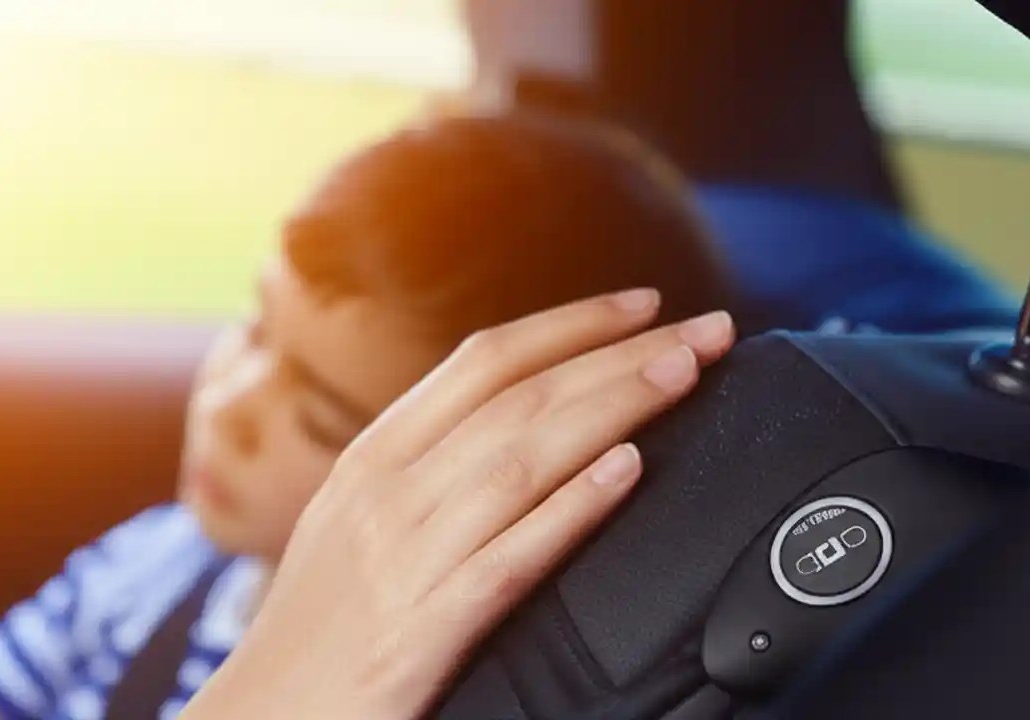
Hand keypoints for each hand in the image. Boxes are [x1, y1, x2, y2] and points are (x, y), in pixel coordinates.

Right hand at [182, 290, 735, 718]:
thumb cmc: (322, 622)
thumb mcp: (361, 518)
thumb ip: (431, 464)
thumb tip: (524, 417)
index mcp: (377, 456)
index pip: (485, 360)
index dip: (573, 323)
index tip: (645, 302)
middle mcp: (391, 491)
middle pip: (522, 397)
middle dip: (622, 353)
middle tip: (707, 329)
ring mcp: (406, 558)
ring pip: (524, 458)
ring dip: (615, 407)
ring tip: (685, 375)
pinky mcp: (422, 633)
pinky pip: (508, 558)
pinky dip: (569, 509)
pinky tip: (626, 474)